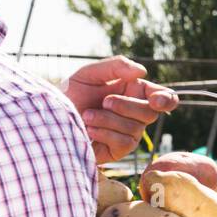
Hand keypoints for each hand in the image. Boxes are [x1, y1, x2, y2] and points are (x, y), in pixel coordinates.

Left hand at [62, 56, 179, 164]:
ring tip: (87, 115)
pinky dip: (105, 132)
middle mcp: (136, 113)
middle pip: (150, 112)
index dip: (166, 99)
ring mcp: (130, 132)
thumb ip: (116, 67)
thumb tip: (142, 72)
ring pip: (135, 127)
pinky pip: (124, 142)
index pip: (163, 97)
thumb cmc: (71, 94)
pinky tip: (89, 129)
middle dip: (127, 106)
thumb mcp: (89, 74)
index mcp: (134, 92)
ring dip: (108, 119)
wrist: (51, 119)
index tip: (156, 101)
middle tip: (105, 101)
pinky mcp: (120, 149)